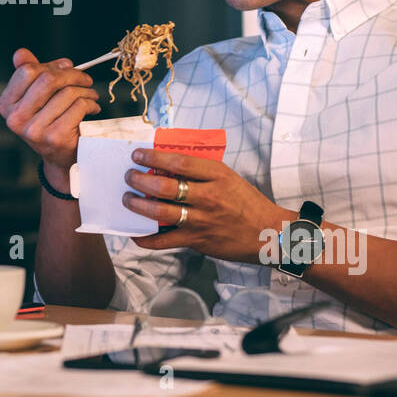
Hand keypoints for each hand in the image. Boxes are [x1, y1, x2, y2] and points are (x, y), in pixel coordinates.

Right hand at [0, 48, 101, 171]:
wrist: (59, 157)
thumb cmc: (49, 120)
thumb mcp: (35, 97)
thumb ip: (28, 74)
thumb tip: (21, 53)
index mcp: (7, 105)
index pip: (27, 71)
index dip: (50, 66)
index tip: (66, 67)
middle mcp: (16, 119)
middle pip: (48, 79)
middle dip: (72, 74)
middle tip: (85, 79)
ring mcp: (34, 130)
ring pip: (67, 93)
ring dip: (85, 90)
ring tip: (91, 94)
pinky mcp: (55, 137)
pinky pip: (78, 106)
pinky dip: (90, 103)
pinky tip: (92, 107)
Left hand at [122, 148, 292, 263]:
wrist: (269, 233)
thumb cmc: (246, 202)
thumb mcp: (228, 178)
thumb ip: (202, 172)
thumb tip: (167, 165)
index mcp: (217, 175)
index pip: (178, 162)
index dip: (153, 157)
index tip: (138, 155)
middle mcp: (208, 197)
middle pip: (164, 187)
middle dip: (139, 180)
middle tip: (129, 176)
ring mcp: (201, 220)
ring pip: (160, 212)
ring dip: (138, 205)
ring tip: (128, 198)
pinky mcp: (197, 240)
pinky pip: (164, 241)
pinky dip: (146, 238)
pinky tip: (136, 233)